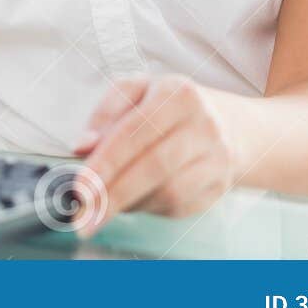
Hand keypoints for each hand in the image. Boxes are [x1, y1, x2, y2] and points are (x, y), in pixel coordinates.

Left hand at [71, 74, 239, 236]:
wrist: (227, 124)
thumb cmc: (170, 106)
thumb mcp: (136, 90)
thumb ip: (105, 113)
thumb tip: (82, 145)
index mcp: (179, 94)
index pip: (135, 132)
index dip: (105, 164)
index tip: (80, 189)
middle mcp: (204, 125)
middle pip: (154, 167)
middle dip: (113, 195)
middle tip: (84, 216)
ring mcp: (217, 159)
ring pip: (168, 192)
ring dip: (130, 204)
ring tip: (104, 205)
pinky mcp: (219, 187)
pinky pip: (178, 206)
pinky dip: (149, 208)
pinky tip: (134, 201)